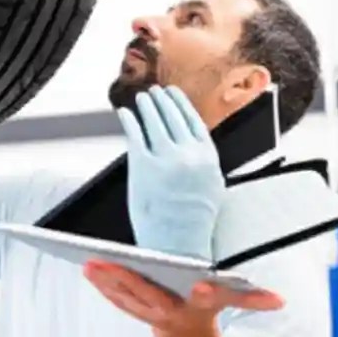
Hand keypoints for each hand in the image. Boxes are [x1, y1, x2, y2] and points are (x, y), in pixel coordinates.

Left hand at [84, 261, 283, 336]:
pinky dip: (102, 286)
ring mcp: (152, 313)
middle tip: (110, 262)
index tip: (204, 284)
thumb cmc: (205, 309)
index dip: (209, 292)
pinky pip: (117, 300)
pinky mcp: (135, 311)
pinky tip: (90, 269)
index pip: (208, 299)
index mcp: (201, 306)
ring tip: (91, 262)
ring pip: (128, 298)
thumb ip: (253, 299)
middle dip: (131, 279)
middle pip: (153, 295)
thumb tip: (280, 301)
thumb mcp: (231, 302)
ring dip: (108, 282)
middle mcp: (174, 311)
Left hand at [119, 86, 224, 260]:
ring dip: (147, 106)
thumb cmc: (194, 221)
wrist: (179, 245)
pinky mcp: (143, 166)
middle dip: (162, 100)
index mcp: (208, 158)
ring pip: (154, 122)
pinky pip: (135, 135)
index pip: (193, 120)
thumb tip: (193, 141)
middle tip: (154, 91)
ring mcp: (164, 159)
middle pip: (172, 117)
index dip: (181, 103)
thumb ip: (203, 161)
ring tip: (141, 98)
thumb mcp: (211, 185)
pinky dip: (129, 120)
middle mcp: (188, 154)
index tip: (173, 93)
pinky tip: (125, 113)